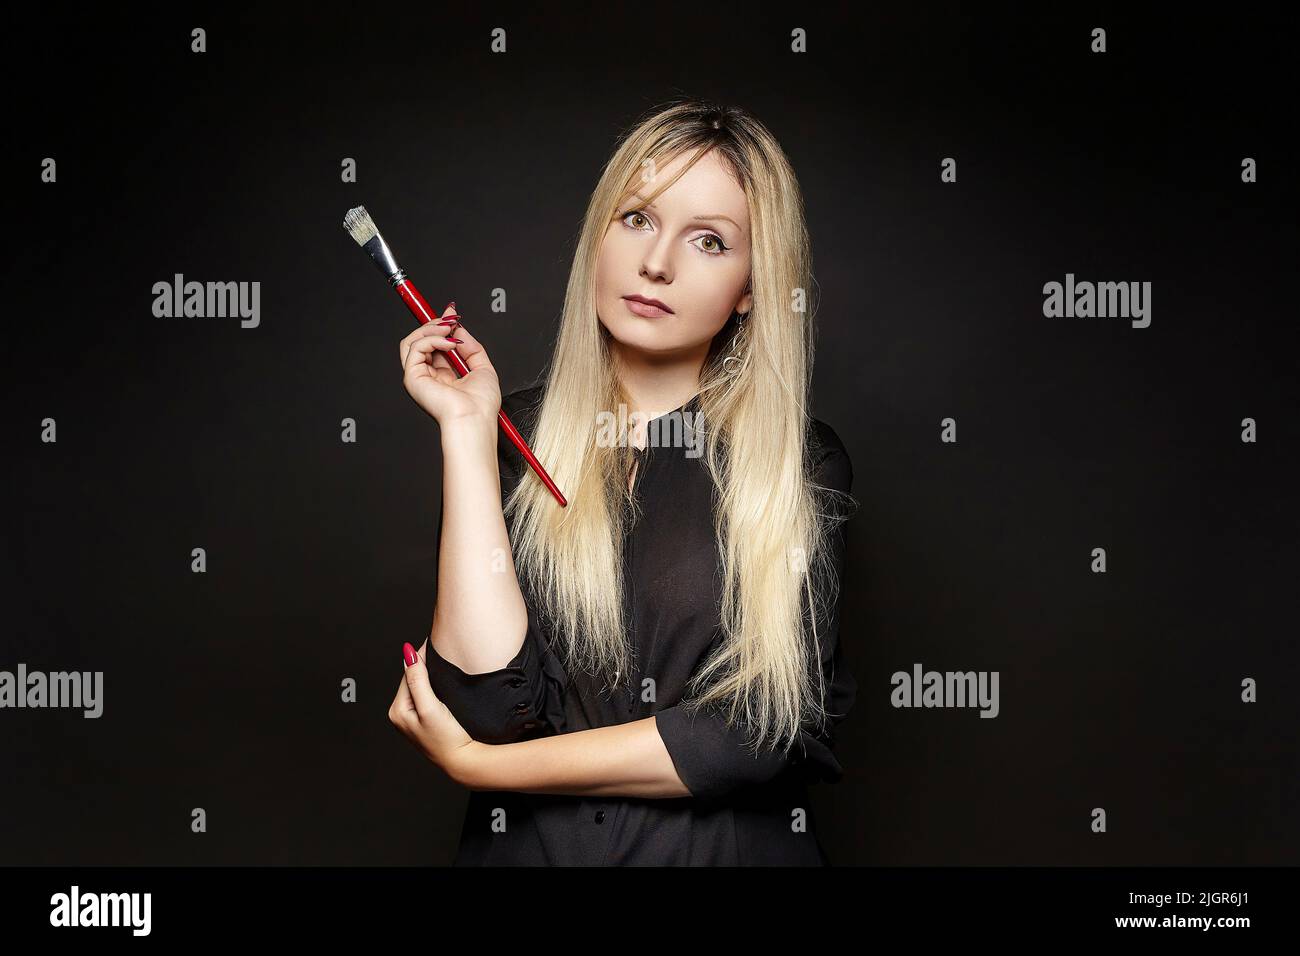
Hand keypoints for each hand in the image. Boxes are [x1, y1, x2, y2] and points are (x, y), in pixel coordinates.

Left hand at [389, 639, 479, 784]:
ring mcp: (411, 719)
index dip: (420, 657)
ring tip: (439, 662)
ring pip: (418, 688)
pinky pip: (424, 697)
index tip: (432, 641)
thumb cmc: (446, 738)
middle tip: (437, 648)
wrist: (461, 761)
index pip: (407, 674)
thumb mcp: (430, 706)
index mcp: (397, 710)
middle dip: (422, 666)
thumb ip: (418, 680)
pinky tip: (440, 685)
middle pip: (411, 680)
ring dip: (427, 676)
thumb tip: (408, 654)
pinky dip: (431, 687)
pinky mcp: (422, 722)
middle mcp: (400, 715)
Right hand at [398, 303, 500, 428]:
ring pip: (412, 341)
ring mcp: (418, 377)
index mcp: (442, 376)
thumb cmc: (481, 405)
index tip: (452, 314)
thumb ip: (470, 345)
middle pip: (419, 340)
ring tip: (449, 329)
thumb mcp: (482, 366)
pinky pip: (415, 347)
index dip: (440, 327)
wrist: (476, 419)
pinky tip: (450, 343)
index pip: (434, 345)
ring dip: (432, 328)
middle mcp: (427, 376)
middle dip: (435, 324)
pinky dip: (433, 339)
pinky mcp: (412, 377)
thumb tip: (457, 326)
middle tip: (452, 319)